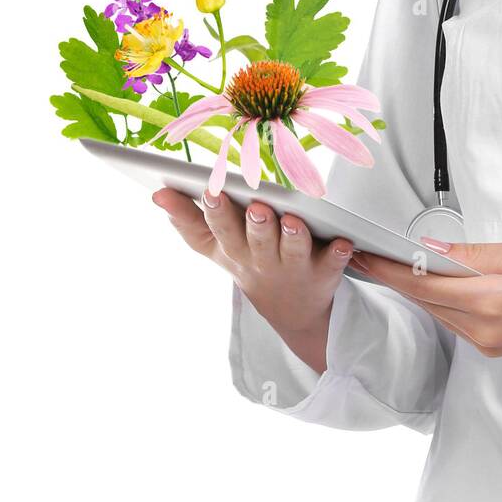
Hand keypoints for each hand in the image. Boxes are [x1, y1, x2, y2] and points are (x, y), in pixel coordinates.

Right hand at [151, 187, 352, 364]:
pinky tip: (344, 242)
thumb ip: (186, 221)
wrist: (291, 311)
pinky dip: (339, 253)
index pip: (219, 230)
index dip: (214, 211)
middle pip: (256, 240)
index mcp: (234, 249)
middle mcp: (262, 259)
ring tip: (294, 220)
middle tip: (256, 206)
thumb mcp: (215, 248)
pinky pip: (333, 262)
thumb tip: (157, 193)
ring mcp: (294, 267)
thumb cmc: (249, 262)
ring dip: (294, 235)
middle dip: (255, 224)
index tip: (210, 190)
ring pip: (293, 249)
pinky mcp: (324, 272)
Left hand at [349, 239, 501, 361]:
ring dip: (415, 289)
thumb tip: (434, 248)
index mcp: (489, 302)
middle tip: (365, 254)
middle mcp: (483, 330)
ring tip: (391, 265)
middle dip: (393, 277)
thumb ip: (476, 254)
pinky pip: (457, 321)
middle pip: (424, 300)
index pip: (422, 284)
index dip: (386, 269)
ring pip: (439, 311)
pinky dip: (441, 301)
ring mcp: (489, 343)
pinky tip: (434, 284)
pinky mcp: (497, 347)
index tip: (361, 254)